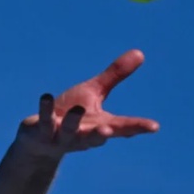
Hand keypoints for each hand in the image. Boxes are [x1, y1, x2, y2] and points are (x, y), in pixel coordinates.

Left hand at [15, 49, 159, 158]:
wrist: (39, 140)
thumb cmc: (70, 115)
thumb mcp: (93, 93)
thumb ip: (115, 76)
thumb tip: (140, 52)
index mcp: (99, 125)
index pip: (122, 127)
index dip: (138, 127)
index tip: (154, 127)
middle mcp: (83, 135)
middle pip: (96, 136)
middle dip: (101, 134)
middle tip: (108, 129)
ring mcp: (62, 136)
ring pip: (69, 131)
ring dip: (73, 122)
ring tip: (78, 109)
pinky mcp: (42, 132)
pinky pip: (44, 121)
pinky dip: (45, 109)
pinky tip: (46, 96)